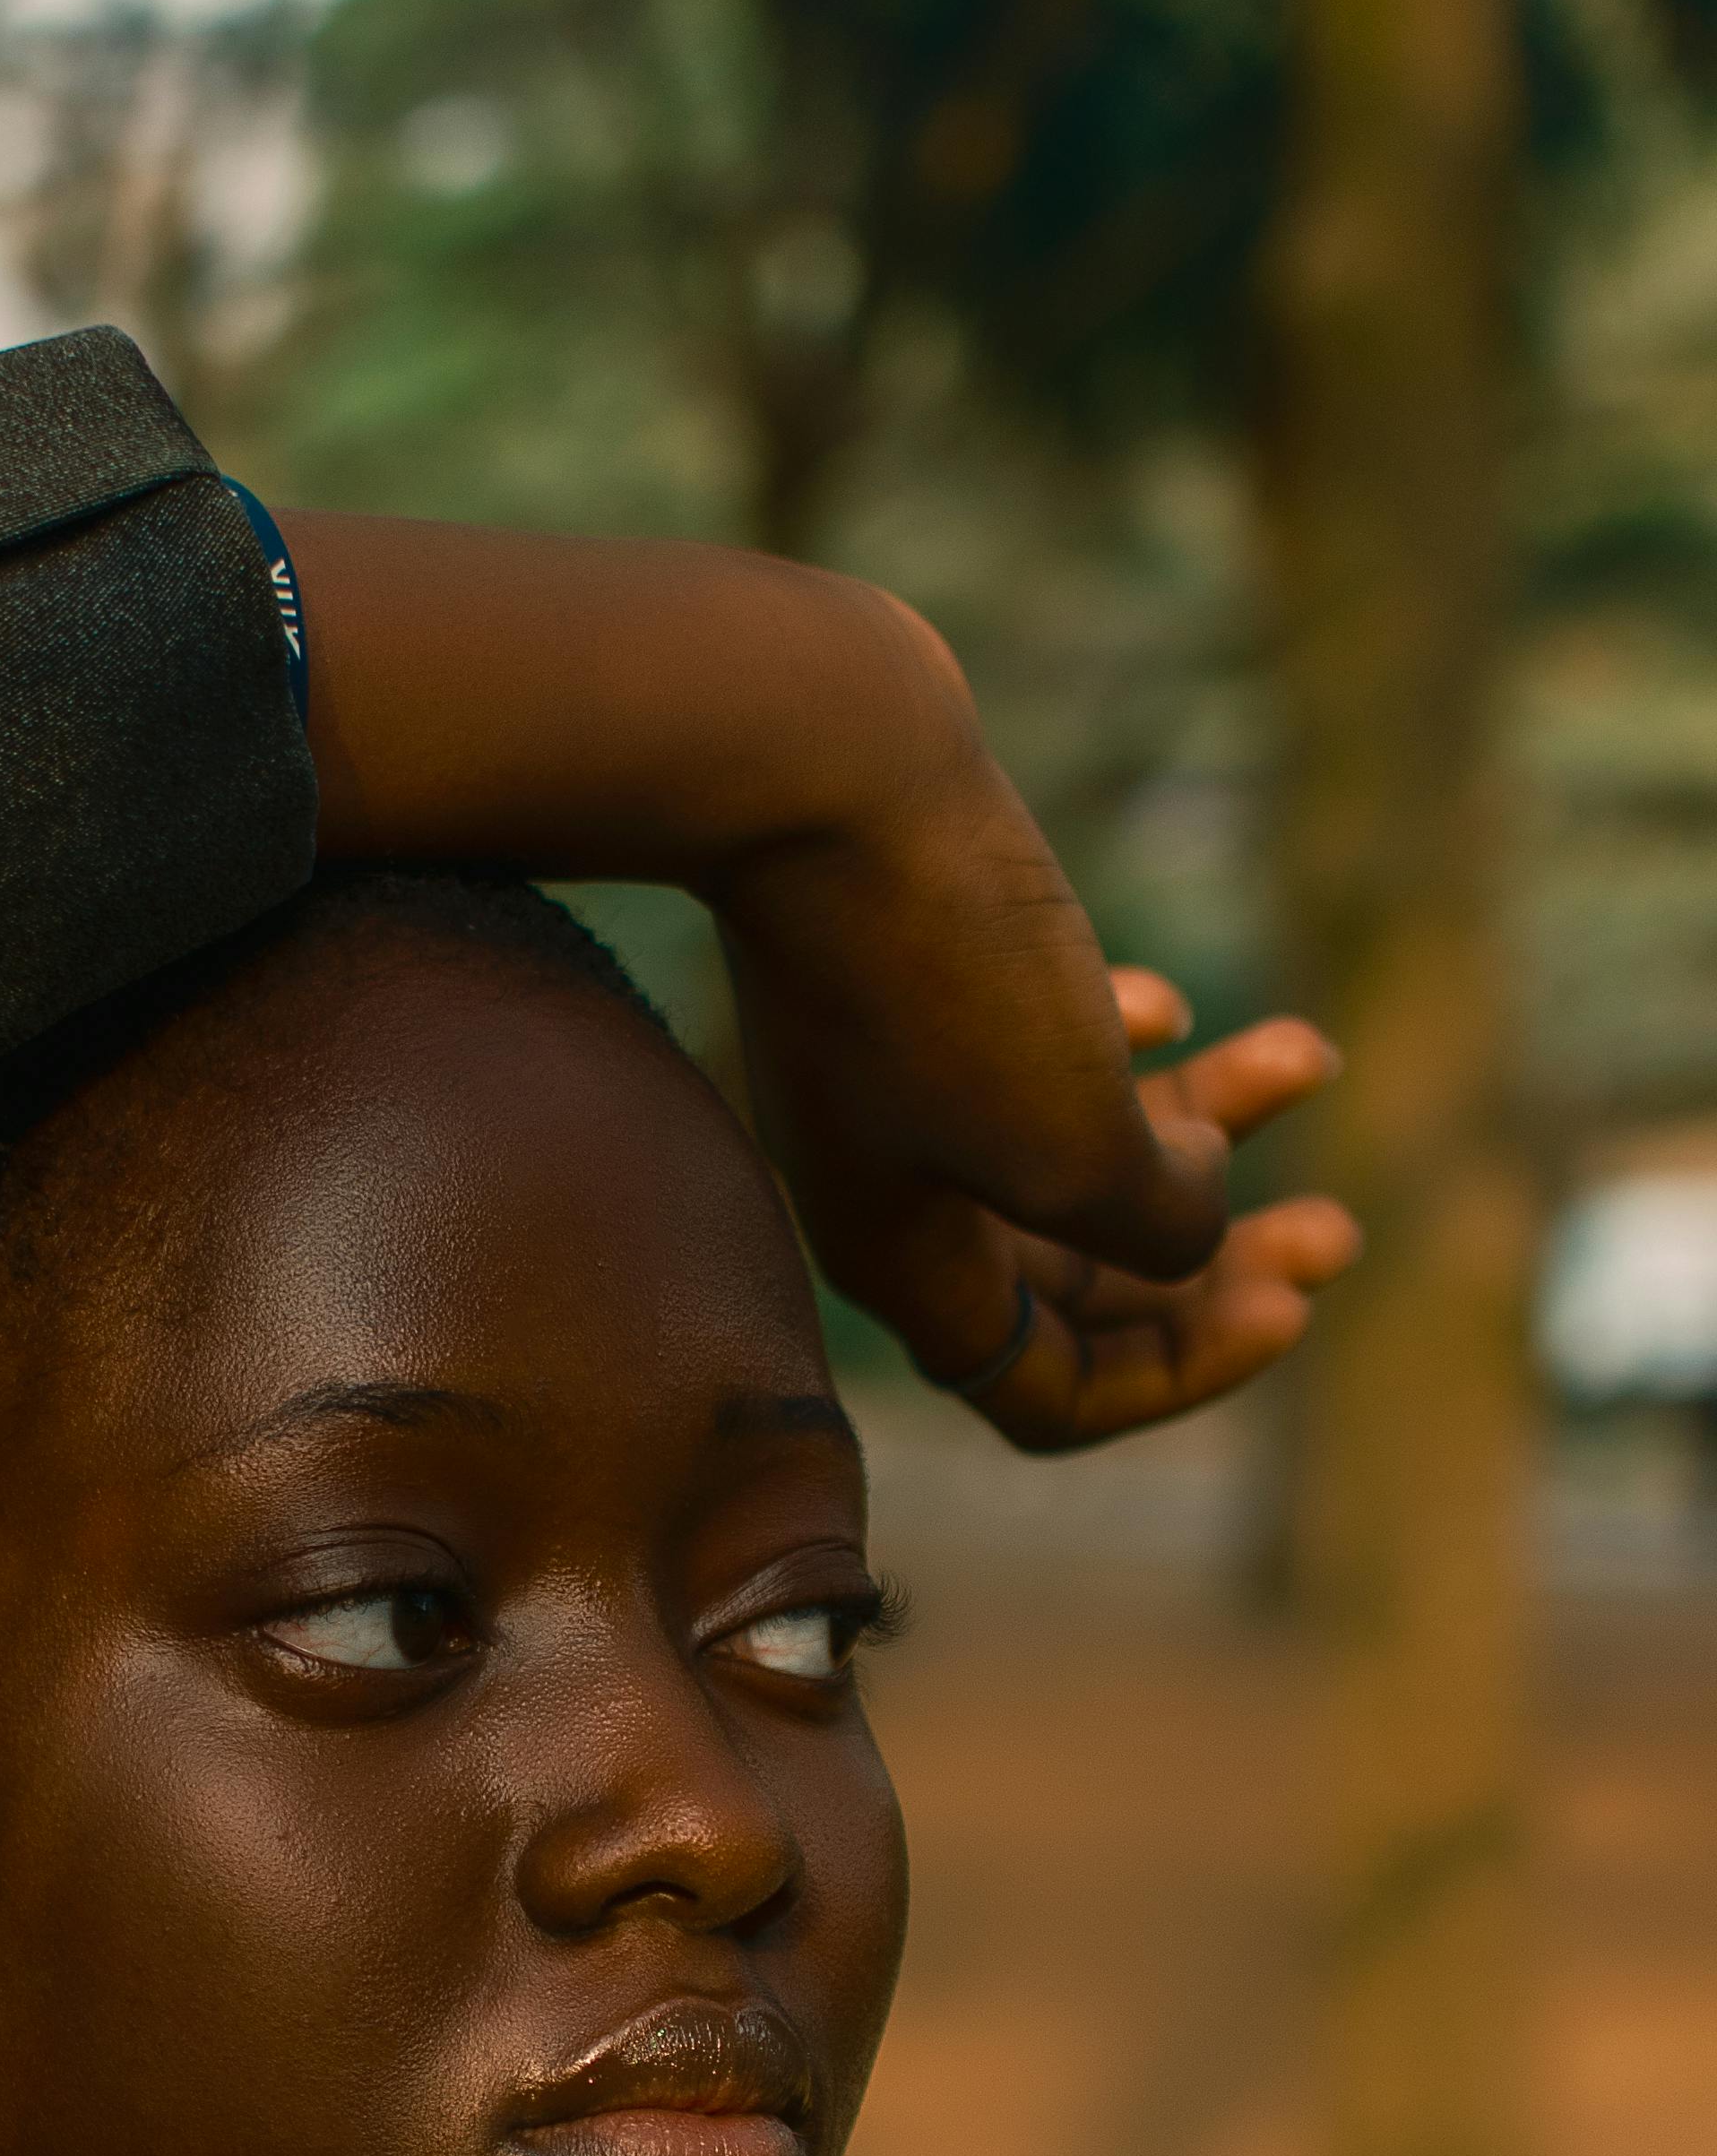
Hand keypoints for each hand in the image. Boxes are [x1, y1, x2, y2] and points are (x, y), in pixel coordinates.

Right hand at [288, 515, 1351, 1436]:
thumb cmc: (940, 970)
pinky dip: (1114, 1043)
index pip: (1049, 1394)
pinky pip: (1034, 1052)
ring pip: (1072, 1152)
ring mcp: (899, 1087)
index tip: (1291, 1303)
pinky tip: (1156, 1003)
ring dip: (1203, 1126)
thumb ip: (1155, 1224)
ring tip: (1310, 1058)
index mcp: (906, 1265)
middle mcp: (893, 1194)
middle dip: (1212, 1263)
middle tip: (1338, 1230)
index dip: (1178, 1372)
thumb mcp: (1076, 1138)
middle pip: (1074, 1288)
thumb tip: (1188, 1219)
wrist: (817, 762)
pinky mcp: (916, 984)